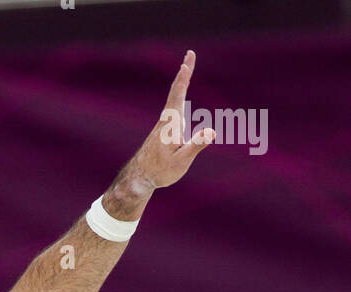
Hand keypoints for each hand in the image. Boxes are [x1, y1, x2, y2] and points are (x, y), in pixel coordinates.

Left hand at [131, 50, 214, 190]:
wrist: (139, 178)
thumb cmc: (161, 171)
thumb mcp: (181, 161)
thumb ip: (196, 145)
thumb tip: (211, 132)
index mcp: (171, 124)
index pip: (178, 95)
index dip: (183, 77)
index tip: (187, 60)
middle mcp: (166, 120)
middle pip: (176, 91)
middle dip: (184, 72)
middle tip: (190, 54)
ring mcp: (164, 124)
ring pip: (174, 98)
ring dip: (181, 81)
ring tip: (186, 67)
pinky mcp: (164, 129)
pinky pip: (173, 107)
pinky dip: (178, 94)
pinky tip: (180, 93)